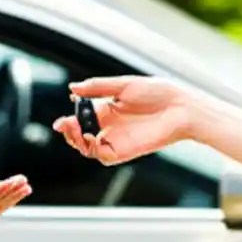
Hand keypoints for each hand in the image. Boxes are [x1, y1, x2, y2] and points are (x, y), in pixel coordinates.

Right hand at [52, 76, 193, 165]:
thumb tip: (72, 89)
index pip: (81, 117)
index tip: (61, 120)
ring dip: (77, 142)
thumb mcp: (124, 85)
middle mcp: (110, 126)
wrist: (181, 108)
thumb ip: (98, 88)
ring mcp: (117, 140)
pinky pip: (103, 157)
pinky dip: (93, 150)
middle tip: (66, 126)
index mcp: (108, 108)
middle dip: (69, 132)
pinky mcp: (125, 151)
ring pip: (88, 148)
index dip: (69, 120)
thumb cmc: (157, 92)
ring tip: (79, 132)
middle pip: (80, 135)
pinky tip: (92, 139)